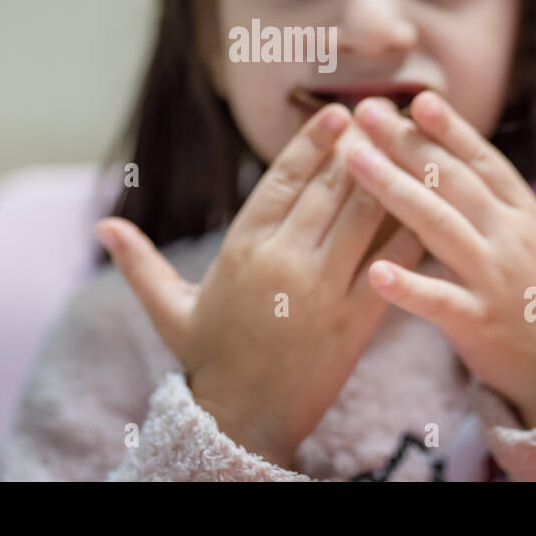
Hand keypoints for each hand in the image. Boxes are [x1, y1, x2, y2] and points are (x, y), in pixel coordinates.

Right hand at [96, 103, 425, 467]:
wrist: (244, 424)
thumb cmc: (209, 361)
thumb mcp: (169, 310)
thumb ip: (140, 263)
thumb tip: (103, 225)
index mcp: (242, 250)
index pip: (282, 181)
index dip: (312, 143)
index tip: (337, 114)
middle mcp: (284, 262)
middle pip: (331, 188)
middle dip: (362, 146)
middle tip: (388, 111)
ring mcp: (324, 290)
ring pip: (365, 216)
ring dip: (392, 175)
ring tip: (415, 143)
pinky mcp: (357, 319)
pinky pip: (392, 262)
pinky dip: (412, 229)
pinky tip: (433, 202)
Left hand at [342, 91, 535, 428]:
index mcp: (525, 215)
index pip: (483, 161)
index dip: (451, 129)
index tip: (417, 98)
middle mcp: (510, 239)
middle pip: (451, 181)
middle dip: (405, 143)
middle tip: (363, 111)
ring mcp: (493, 280)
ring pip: (437, 225)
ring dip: (392, 189)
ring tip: (353, 161)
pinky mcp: (476, 323)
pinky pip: (437, 300)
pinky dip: (407, 287)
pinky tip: (374, 270)